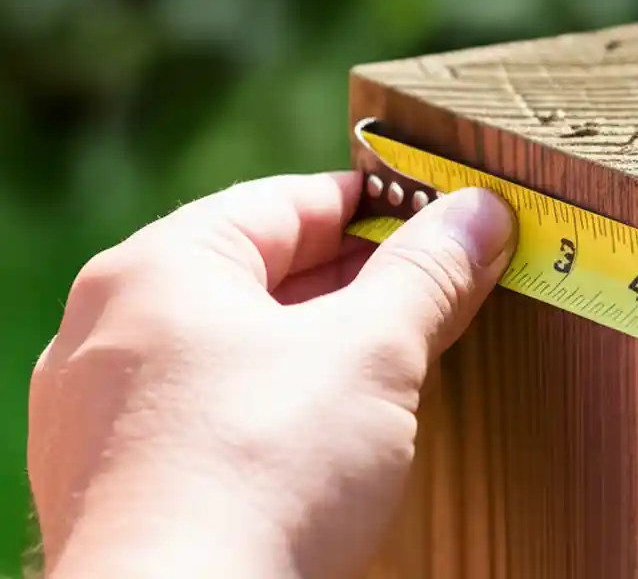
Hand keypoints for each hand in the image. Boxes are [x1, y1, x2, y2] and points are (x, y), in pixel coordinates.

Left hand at [28, 173, 514, 578]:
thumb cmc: (258, 475)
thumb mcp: (371, 355)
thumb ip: (427, 274)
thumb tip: (480, 213)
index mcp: (160, 270)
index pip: (291, 201)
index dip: (380, 206)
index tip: (447, 217)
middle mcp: (116, 330)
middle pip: (265, 274)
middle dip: (362, 282)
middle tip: (443, 289)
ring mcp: (110, 413)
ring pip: (241, 349)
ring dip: (325, 347)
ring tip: (401, 359)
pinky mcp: (124, 483)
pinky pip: (216, 414)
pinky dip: (282, 407)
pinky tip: (335, 434)